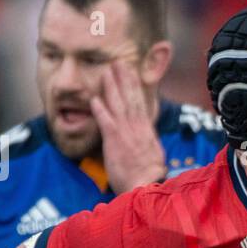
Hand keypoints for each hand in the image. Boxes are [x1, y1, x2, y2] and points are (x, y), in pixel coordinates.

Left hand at [90, 58, 166, 191]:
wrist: (146, 185)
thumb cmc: (148, 176)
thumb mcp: (153, 155)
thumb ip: (147, 143)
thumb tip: (146, 138)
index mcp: (146, 130)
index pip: (140, 103)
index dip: (135, 87)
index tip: (132, 73)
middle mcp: (137, 127)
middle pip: (131, 98)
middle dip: (125, 79)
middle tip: (119, 62)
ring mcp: (126, 132)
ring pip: (119, 104)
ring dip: (112, 86)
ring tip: (107, 71)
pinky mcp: (115, 140)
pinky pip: (106, 120)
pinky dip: (100, 109)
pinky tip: (94, 98)